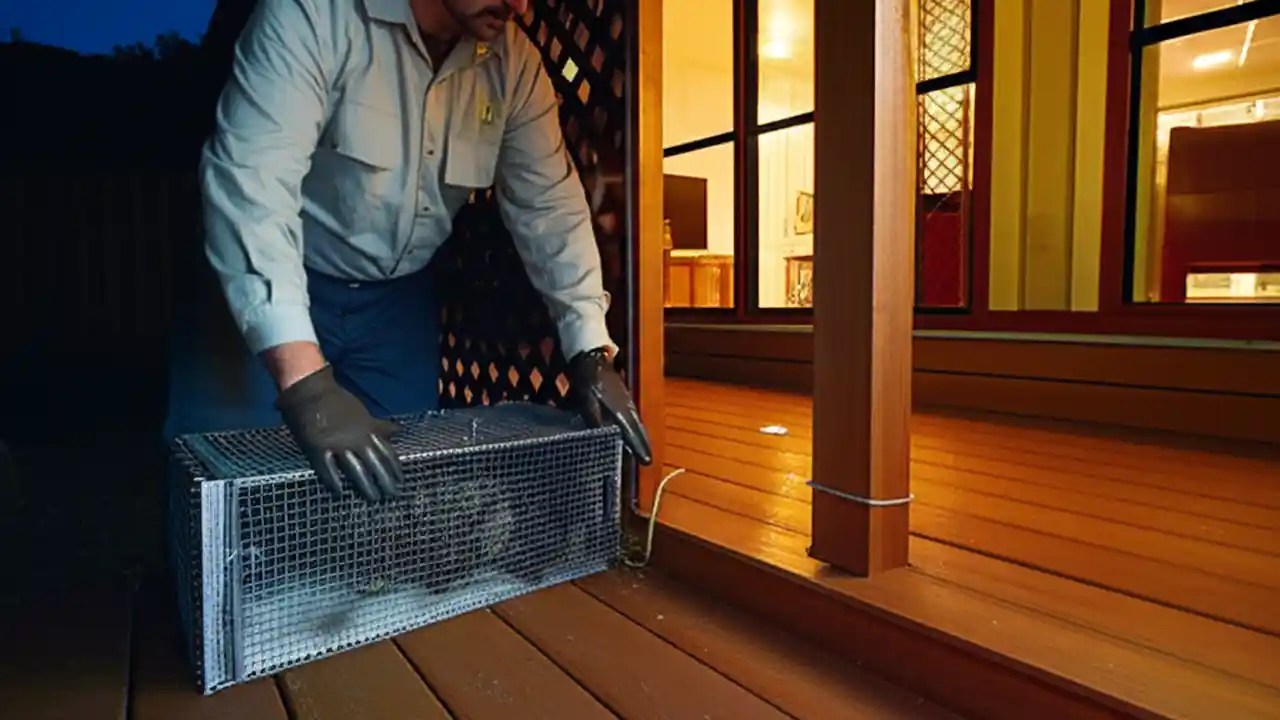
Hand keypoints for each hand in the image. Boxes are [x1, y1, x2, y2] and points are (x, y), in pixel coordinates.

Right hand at [274, 365, 404, 501]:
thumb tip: (399, 431)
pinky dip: (334, 482)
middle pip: (375, 464)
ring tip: (372, 498)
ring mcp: (338, 445)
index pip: (387, 452)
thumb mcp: (363, 413)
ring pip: (356, 470)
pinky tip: (339, 493)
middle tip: (392, 495)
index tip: (402, 481)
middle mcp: (357, 439)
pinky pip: (328, 469)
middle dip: (385, 481)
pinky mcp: (318, 449)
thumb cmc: (338, 402)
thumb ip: (379, 426)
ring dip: (365, 486)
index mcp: (368, 430)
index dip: (395, 468)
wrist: (312, 391)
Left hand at [567, 348, 652, 464]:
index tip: (646, 462)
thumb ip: (593, 419)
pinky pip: (631, 415)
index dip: (638, 448)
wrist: (591, 354)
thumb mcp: (586, 400)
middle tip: (647, 459)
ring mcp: (625, 399)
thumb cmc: (588, 378)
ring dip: (639, 435)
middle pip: (638, 429)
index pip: (632, 433)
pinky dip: (634, 425)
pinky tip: (631, 428)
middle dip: (643, 444)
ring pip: (635, 421)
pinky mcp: (621, 395)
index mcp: (620, 410)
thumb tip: (600, 435)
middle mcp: (627, 406)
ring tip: (642, 447)